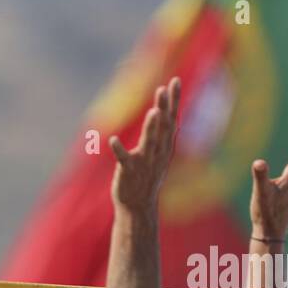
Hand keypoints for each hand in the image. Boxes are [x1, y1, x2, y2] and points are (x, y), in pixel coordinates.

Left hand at [109, 77, 180, 212]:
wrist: (138, 206)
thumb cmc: (147, 176)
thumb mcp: (159, 154)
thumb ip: (163, 134)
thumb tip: (170, 114)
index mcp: (164, 145)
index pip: (171, 119)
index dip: (174, 101)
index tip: (175, 81)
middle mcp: (157, 152)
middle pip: (162, 127)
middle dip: (164, 108)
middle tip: (164, 89)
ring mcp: (144, 162)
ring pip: (149, 142)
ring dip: (151, 128)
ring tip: (153, 112)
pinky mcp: (128, 171)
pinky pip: (123, 160)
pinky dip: (118, 150)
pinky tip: (112, 140)